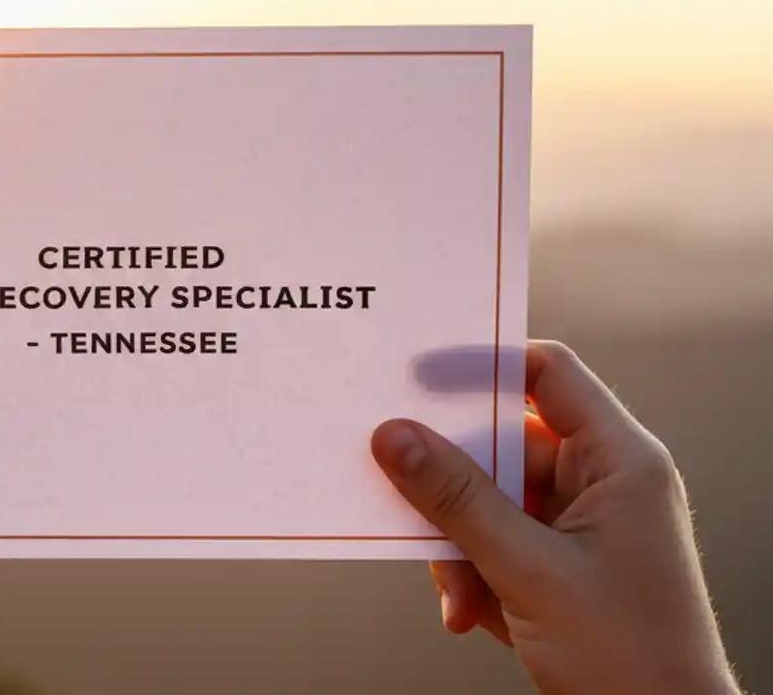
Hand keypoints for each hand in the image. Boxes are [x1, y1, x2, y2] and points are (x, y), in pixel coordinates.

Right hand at [372, 341, 739, 694]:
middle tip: (415, 510)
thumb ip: (456, 498)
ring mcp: (582, 522)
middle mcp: (604, 481)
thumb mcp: (526, 570)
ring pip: (491, 499)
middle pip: (504, 444)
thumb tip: (394, 436)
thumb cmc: (628, 655)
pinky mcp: (561, 561)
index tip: (415, 376)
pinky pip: (497, 540)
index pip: (547, 374)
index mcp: (620, 460)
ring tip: (459, 596)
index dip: (480, 367)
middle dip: (456, 491)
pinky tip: (473, 614)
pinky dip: (474, 573)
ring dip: (460, 547)